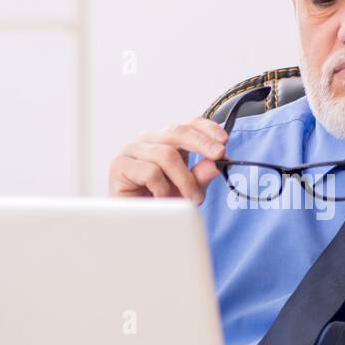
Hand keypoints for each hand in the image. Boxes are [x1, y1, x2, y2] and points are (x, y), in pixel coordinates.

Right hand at [109, 118, 226, 203]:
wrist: (133, 221)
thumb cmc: (159, 200)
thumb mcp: (188, 188)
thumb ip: (201, 175)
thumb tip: (215, 164)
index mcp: (165, 140)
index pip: (188, 124)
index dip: (207, 128)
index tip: (224, 141)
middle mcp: (148, 140)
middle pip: (177, 132)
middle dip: (201, 144)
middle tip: (218, 156)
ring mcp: (132, 150)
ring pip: (166, 154)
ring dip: (184, 179)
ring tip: (192, 197)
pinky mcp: (120, 164)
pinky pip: (150, 171)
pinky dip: (162, 188)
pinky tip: (162, 198)